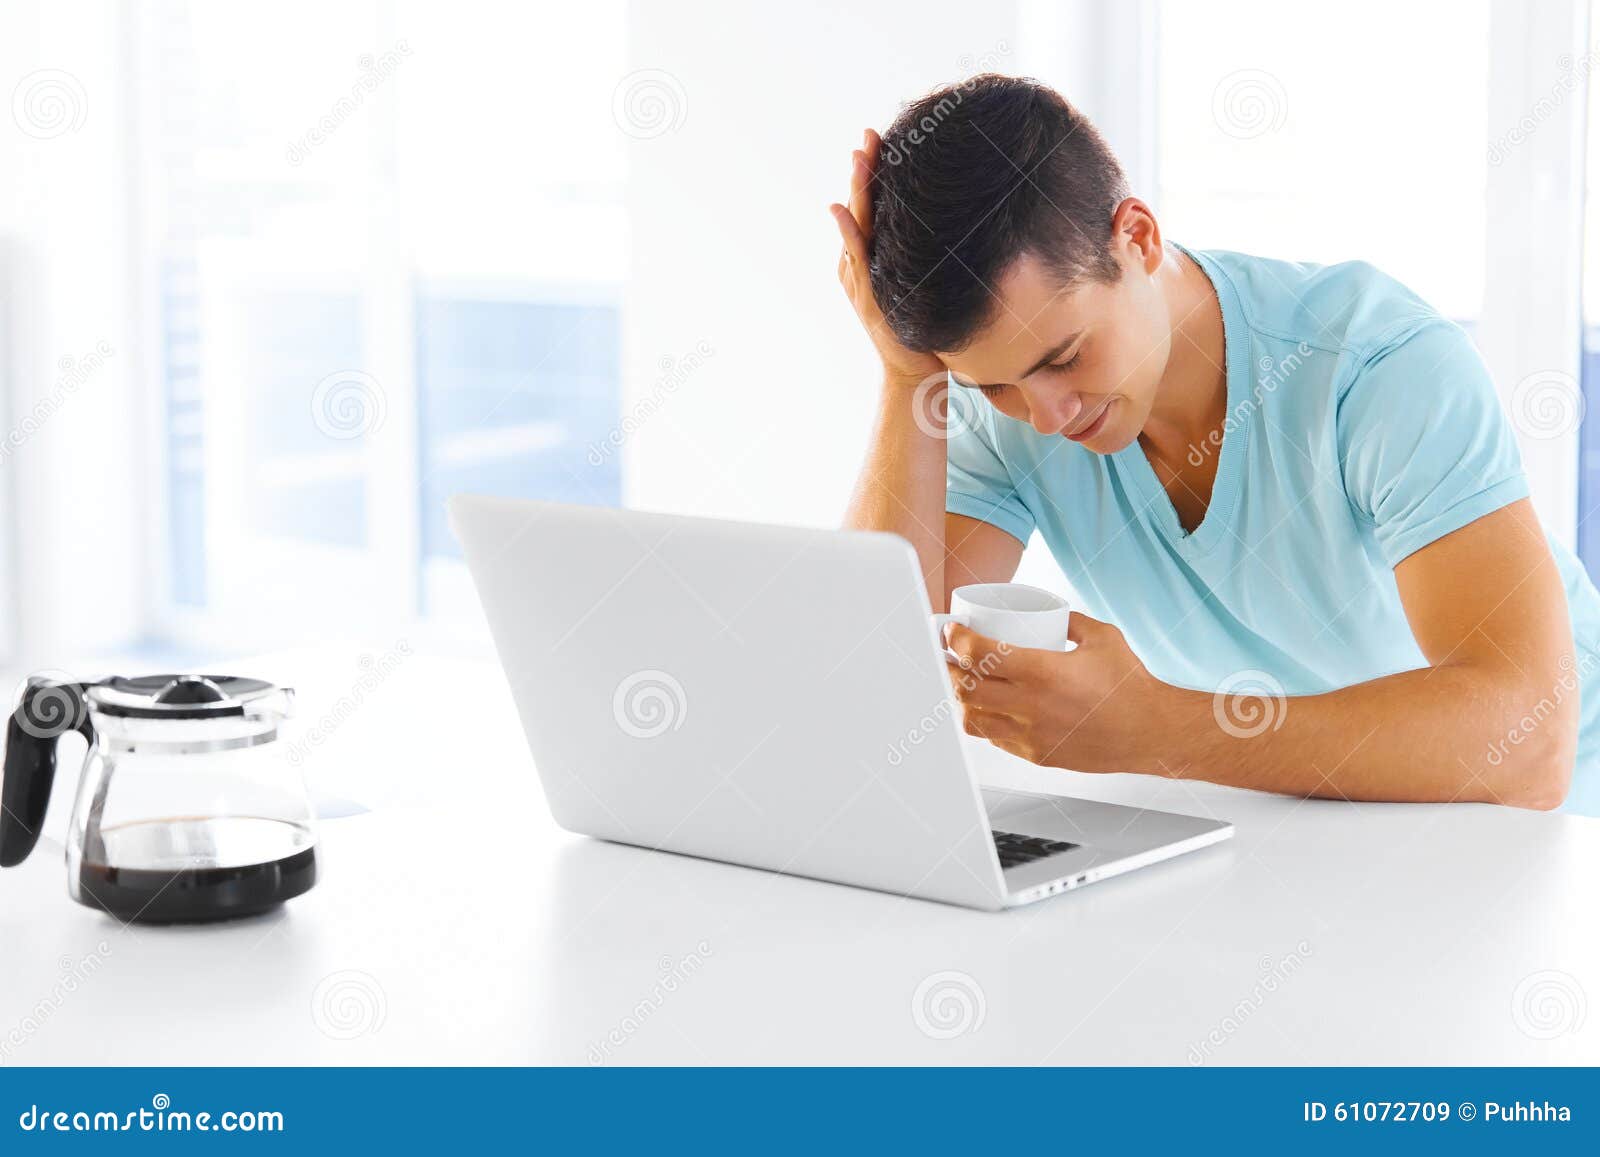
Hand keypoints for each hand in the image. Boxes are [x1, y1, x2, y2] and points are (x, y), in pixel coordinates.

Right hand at [829, 128, 945, 385]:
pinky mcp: (868, 295)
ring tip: (857, 159)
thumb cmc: (927, 322)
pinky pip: (857, 259)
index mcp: (879, 252)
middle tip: (867, 136)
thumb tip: (968, 216)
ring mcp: (862, 276)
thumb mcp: (931, 278)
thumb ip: (934, 250)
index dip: (878, 170)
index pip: (877, 203)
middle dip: (865, 171)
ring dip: (856, 192)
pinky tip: (842, 211)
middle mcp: (864, 259)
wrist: (916, 368)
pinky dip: (849, 234)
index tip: (883, 136)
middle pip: (864, 206)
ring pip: (858, 226)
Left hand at [944, 613, 1181, 774]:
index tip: (951, 632)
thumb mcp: (1102, 637)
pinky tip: (986, 707)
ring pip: (973, 719)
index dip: (956, 641)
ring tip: (960, 682)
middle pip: (964, 688)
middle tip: (944, 655)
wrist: (1150, 732)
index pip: (979, 655)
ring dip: (960, 698)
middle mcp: (1030, 706)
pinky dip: (983, 721)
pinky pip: (994, 738)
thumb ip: (1072, 620)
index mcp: (1042, 672)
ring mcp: (1030, 734)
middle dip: (946, 668)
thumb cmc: (1130, 687)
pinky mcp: (1035, 754)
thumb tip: (1053, 613)